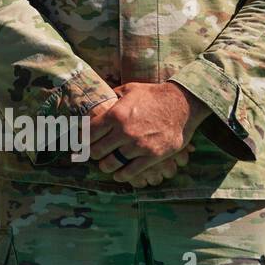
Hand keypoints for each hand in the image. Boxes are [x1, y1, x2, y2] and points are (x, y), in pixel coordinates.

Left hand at [90, 83, 210, 183]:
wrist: (182, 104)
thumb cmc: (153, 95)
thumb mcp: (129, 90)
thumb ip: (111, 96)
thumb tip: (98, 99)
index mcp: (115, 115)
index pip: (89, 134)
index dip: (83, 140)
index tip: (82, 142)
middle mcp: (124, 132)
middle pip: (97, 151)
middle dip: (93, 153)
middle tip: (94, 154)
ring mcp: (138, 145)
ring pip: (111, 163)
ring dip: (105, 166)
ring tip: (105, 164)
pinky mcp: (152, 156)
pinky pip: (131, 172)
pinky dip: (122, 175)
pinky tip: (119, 173)